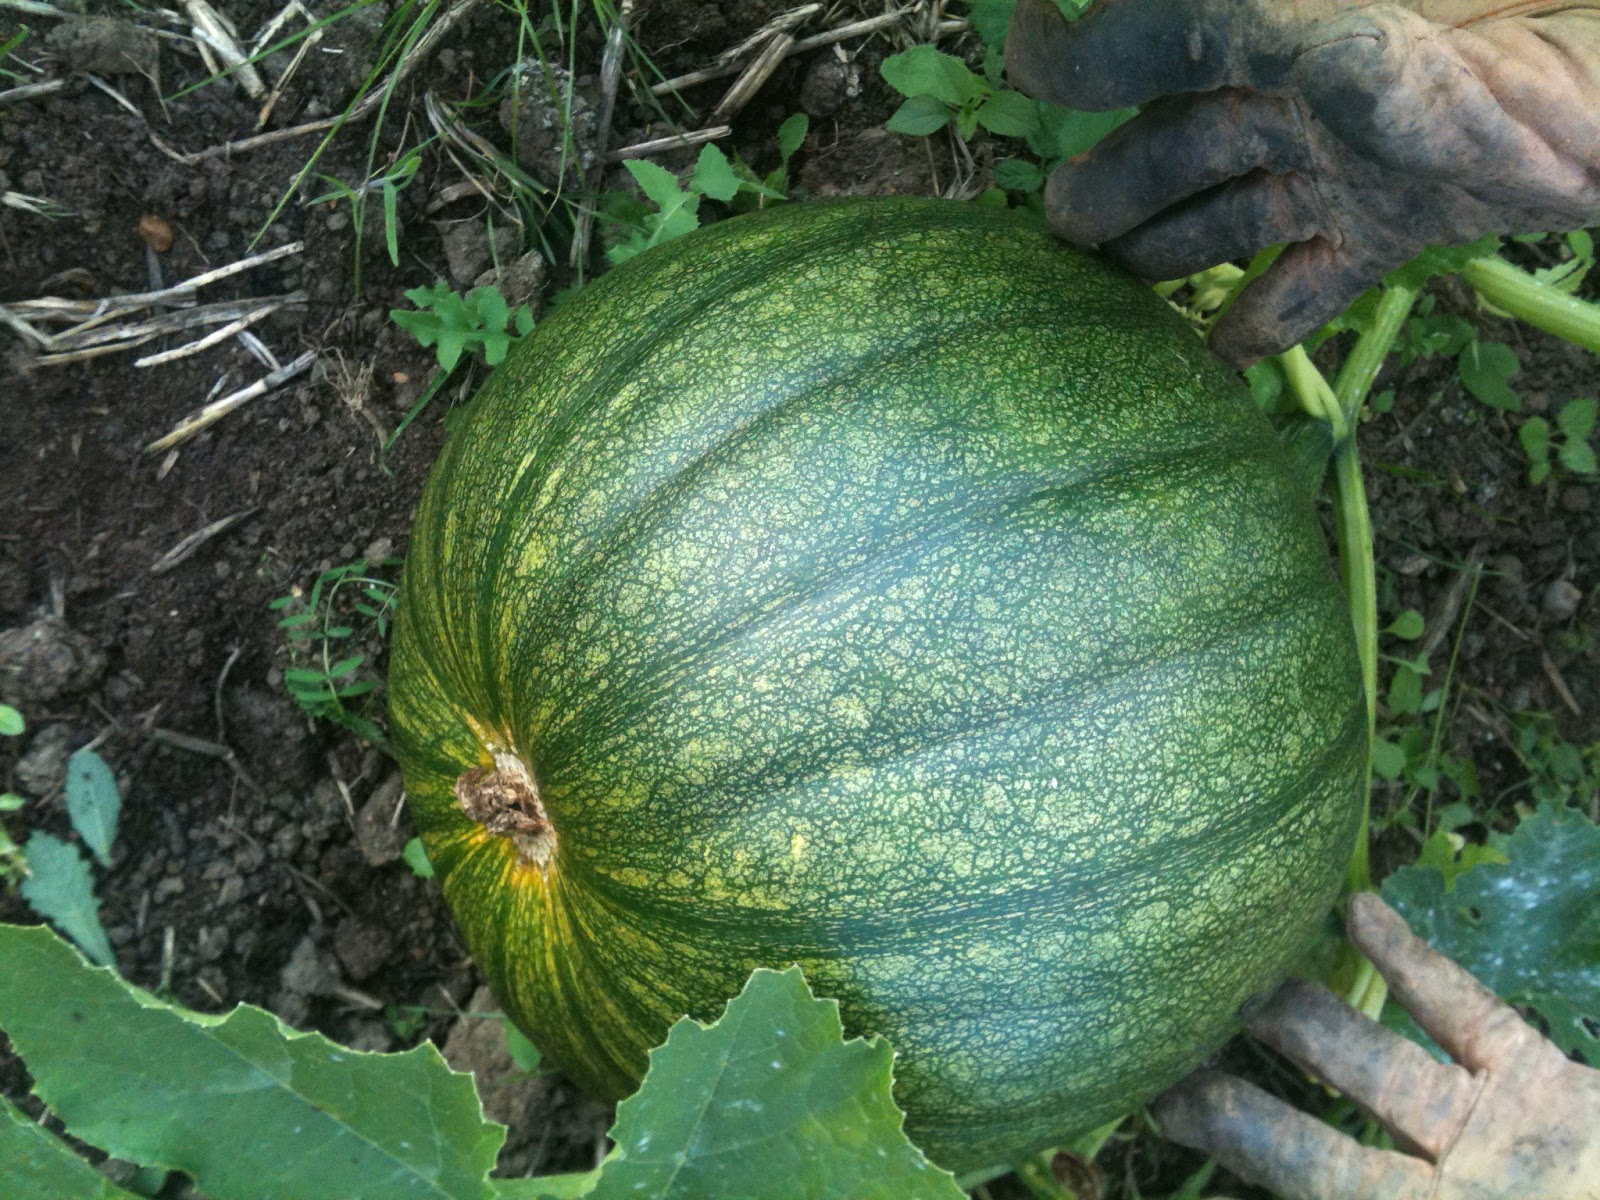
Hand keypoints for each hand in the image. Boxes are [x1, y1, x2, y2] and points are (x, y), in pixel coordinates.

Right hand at [1004, 0, 1599, 365]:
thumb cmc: (1547, 57)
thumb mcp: (1402, 54)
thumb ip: (1293, 53)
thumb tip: (1131, 54)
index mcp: (1288, 23)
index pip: (1153, 33)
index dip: (1074, 51)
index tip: (1022, 61)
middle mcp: (1303, 91)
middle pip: (1173, 140)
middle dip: (1109, 183)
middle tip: (1058, 233)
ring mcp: (1346, 164)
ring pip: (1222, 213)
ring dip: (1160, 253)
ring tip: (1105, 298)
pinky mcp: (1392, 227)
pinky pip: (1304, 282)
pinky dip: (1255, 322)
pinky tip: (1210, 356)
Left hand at [1154, 893, 1599, 1198]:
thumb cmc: (1591, 1196)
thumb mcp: (1508, 1193)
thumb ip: (1369, 1183)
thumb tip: (1343, 1172)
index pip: (1317, 1182)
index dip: (1241, 1146)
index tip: (1161, 1112)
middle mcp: (1460, 1196)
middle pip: (1321, 1136)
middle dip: (1240, 1093)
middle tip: (1150, 1048)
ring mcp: (1504, 1141)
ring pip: (1380, 1065)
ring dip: (1304, 1013)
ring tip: (1226, 965)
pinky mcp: (1555, 1090)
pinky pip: (1470, 1019)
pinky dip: (1413, 965)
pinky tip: (1358, 909)